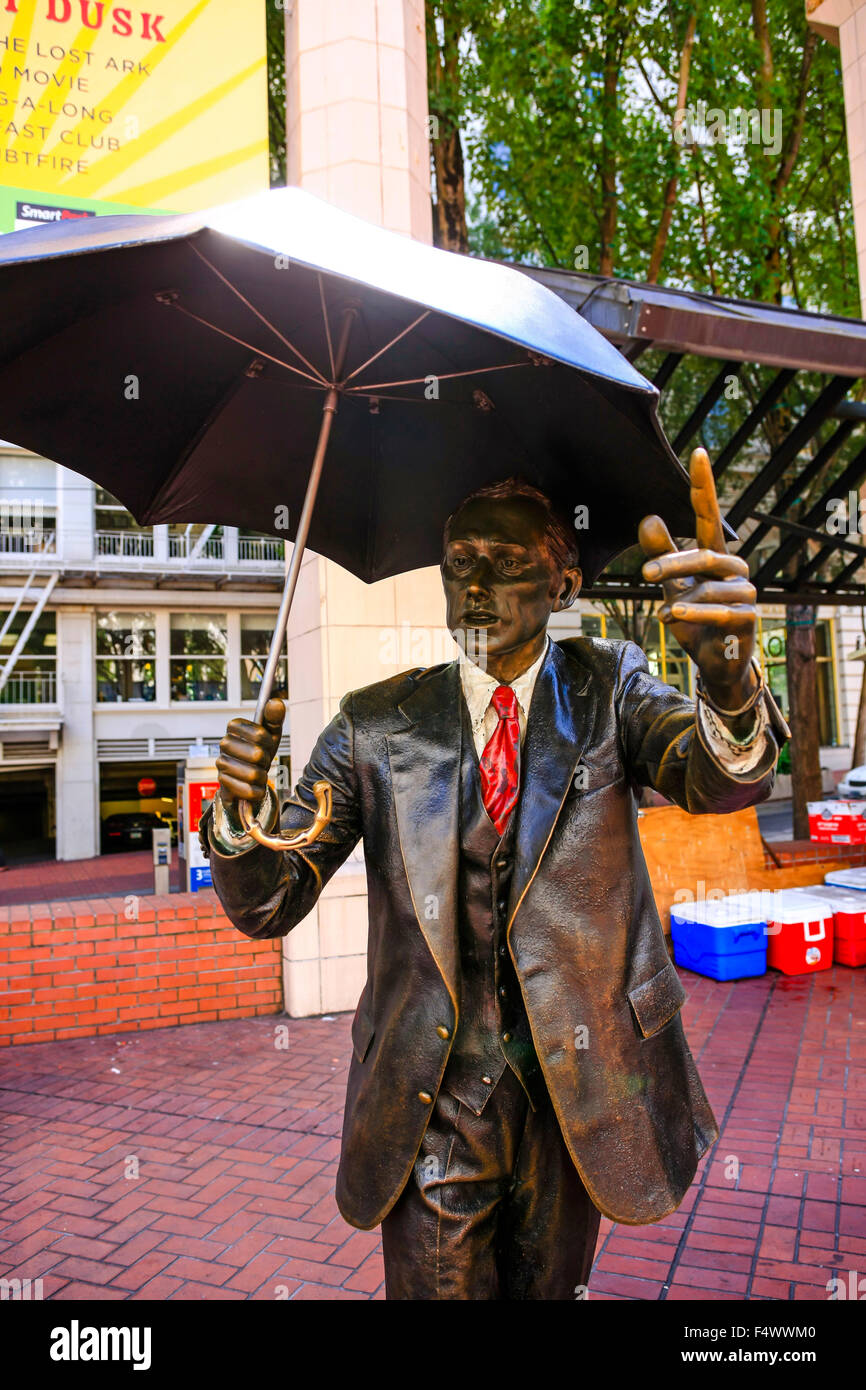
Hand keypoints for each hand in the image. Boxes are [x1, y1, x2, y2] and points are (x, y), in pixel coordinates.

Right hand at [216, 697, 285, 808]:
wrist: (247, 778)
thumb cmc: (260, 751)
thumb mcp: (270, 734)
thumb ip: (274, 718)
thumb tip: (276, 702)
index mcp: (234, 727)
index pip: (258, 733)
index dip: (267, 741)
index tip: (266, 742)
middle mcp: (224, 743)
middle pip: (257, 755)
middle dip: (266, 761)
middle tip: (262, 760)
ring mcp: (221, 763)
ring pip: (254, 774)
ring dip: (262, 777)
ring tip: (257, 773)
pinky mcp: (223, 783)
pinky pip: (249, 790)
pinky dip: (256, 791)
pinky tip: (252, 786)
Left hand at [638, 447, 757, 708]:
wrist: (715, 662)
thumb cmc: (694, 618)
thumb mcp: (671, 585)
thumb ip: (661, 554)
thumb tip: (648, 517)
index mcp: (715, 555)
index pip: (709, 514)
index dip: (703, 484)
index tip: (698, 451)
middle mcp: (735, 569)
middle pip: (705, 555)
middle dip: (673, 563)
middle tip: (644, 574)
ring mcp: (746, 594)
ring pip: (711, 586)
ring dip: (682, 600)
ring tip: (665, 613)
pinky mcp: (750, 619)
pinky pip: (722, 612)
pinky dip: (694, 615)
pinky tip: (672, 617)